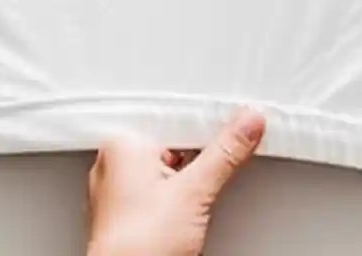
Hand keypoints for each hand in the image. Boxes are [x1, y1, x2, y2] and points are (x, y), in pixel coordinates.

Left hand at [86, 107, 266, 255]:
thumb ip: (227, 153)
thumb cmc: (136, 244)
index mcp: (120, 145)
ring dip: (192, 176)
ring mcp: (121, 193)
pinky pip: (163, 191)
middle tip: (221, 159)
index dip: (208, 125)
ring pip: (170, 168)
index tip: (235, 125)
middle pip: (173, 143)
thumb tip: (248, 124)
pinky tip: (191, 206)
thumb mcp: (194, 191)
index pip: (175, 119)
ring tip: (200, 191)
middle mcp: (113, 165)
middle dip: (200, 151)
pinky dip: (181, 194)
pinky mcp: (132, 215)